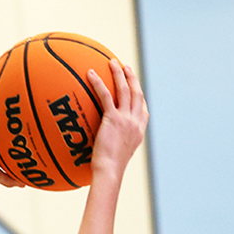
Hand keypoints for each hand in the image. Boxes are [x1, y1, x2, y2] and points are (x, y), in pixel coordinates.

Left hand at [86, 60, 146, 181]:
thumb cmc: (109, 169)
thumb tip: (102, 145)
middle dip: (132, 78)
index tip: (134, 87)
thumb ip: (114, 144)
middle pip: (137, 94)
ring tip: (112, 62)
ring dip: (119, 73)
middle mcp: (135, 122)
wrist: (110, 171)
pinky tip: (91, 74)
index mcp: (139, 130)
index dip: (139, 96)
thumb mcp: (117, 155)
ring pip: (125, 90)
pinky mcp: (114, 119)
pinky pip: (106, 96)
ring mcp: (126, 119)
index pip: (143, 109)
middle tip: (125, 67)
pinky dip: (99, 83)